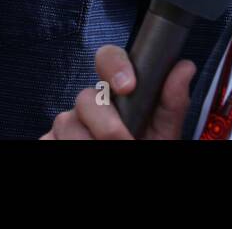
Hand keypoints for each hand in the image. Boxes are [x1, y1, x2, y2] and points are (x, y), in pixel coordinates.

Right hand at [42, 45, 196, 139]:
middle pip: (84, 97)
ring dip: (86, 143)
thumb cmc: (146, 144)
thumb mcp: (164, 132)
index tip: (128, 86)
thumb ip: (171, 104)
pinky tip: (80, 152)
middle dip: (105, 125)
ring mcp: (67, 122)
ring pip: (64, 123)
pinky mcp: (49, 138)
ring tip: (104, 153)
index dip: (115, 66)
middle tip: (123, 141)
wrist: (130, 173)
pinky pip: (47, 138)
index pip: (108, 58)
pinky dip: (62, 146)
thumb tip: (184, 67)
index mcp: (118, 93)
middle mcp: (90, 103)